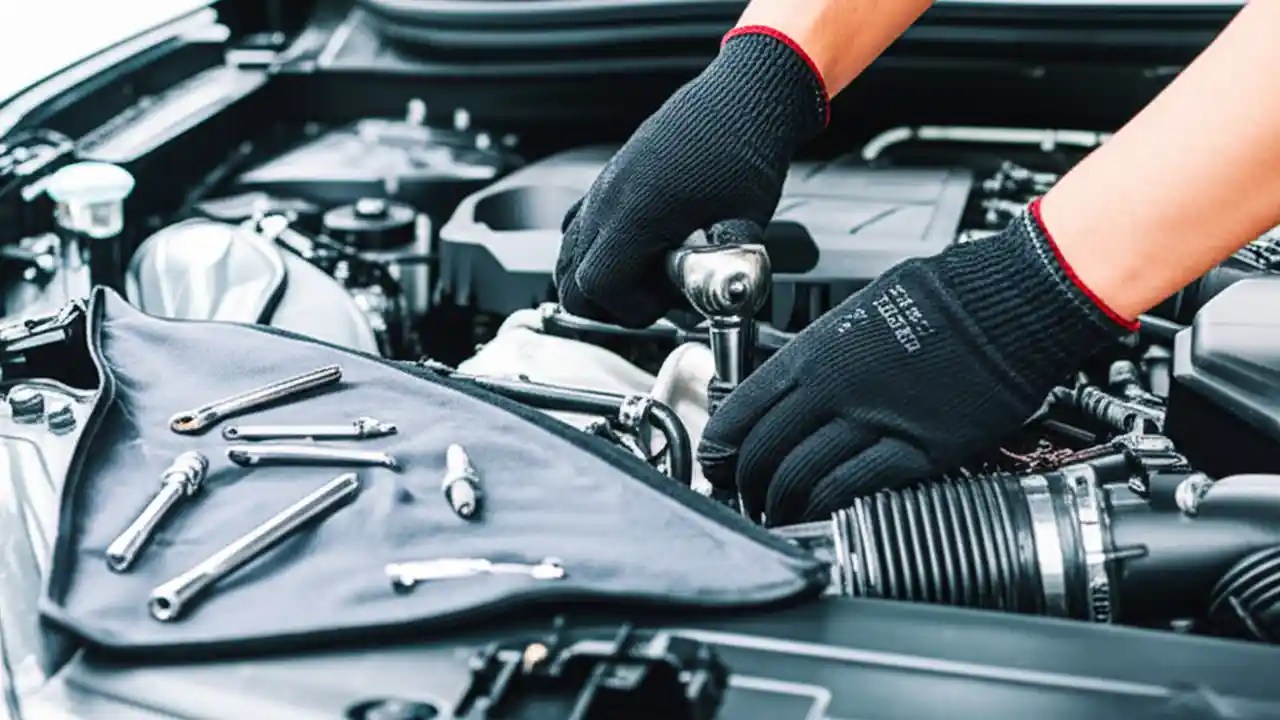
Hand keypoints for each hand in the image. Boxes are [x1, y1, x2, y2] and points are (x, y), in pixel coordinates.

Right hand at [555, 29, 826, 327]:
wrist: (740, 97)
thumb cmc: (744, 147)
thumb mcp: (747, 220)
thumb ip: (730, 268)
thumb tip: (727, 301)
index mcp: (635, 214)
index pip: (599, 287)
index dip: (632, 309)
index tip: (668, 304)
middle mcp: (607, 200)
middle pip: (570, 280)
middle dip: (609, 304)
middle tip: (655, 299)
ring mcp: (602, 188)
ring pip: (568, 255)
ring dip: (599, 278)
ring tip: (648, 275)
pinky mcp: (608, 180)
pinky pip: (578, 227)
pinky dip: (594, 250)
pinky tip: (638, 250)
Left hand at [698, 204, 1131, 525]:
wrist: (1008, 302)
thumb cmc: (941, 298)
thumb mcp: (858, 313)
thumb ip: (819, 355)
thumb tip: (791, 386)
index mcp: (815, 353)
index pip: (742, 412)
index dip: (721, 449)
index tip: (717, 465)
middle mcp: (835, 390)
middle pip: (765, 454)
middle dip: (747, 485)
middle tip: (747, 497)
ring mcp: (875, 423)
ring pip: (802, 480)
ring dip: (782, 505)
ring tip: (778, 513)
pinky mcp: (918, 451)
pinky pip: (854, 490)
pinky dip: (828, 507)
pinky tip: (821, 512)